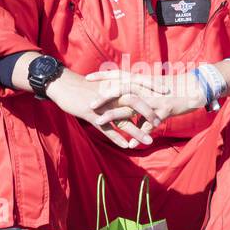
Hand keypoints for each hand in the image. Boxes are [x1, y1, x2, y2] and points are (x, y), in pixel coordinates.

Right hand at [44, 69, 158, 147]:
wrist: (63, 85)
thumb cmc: (84, 86)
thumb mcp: (102, 84)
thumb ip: (117, 87)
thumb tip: (130, 91)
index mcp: (114, 84)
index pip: (137, 84)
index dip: (152, 88)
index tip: (167, 93)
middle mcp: (110, 94)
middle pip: (134, 102)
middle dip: (149, 112)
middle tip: (161, 122)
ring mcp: (102, 105)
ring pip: (122, 119)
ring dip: (136, 131)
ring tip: (148, 141)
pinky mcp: (91, 114)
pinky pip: (106, 128)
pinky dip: (116, 138)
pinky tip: (125, 146)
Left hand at [84, 69, 208, 123]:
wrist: (195, 88)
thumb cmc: (173, 89)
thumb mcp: (153, 89)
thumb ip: (139, 95)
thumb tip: (128, 101)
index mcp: (141, 81)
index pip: (119, 74)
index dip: (103, 75)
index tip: (88, 76)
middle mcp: (145, 88)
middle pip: (120, 90)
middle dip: (104, 97)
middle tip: (89, 105)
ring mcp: (154, 99)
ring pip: (131, 106)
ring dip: (115, 114)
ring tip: (100, 122)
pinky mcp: (164, 109)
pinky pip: (150, 123)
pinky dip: (140, 134)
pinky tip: (132, 144)